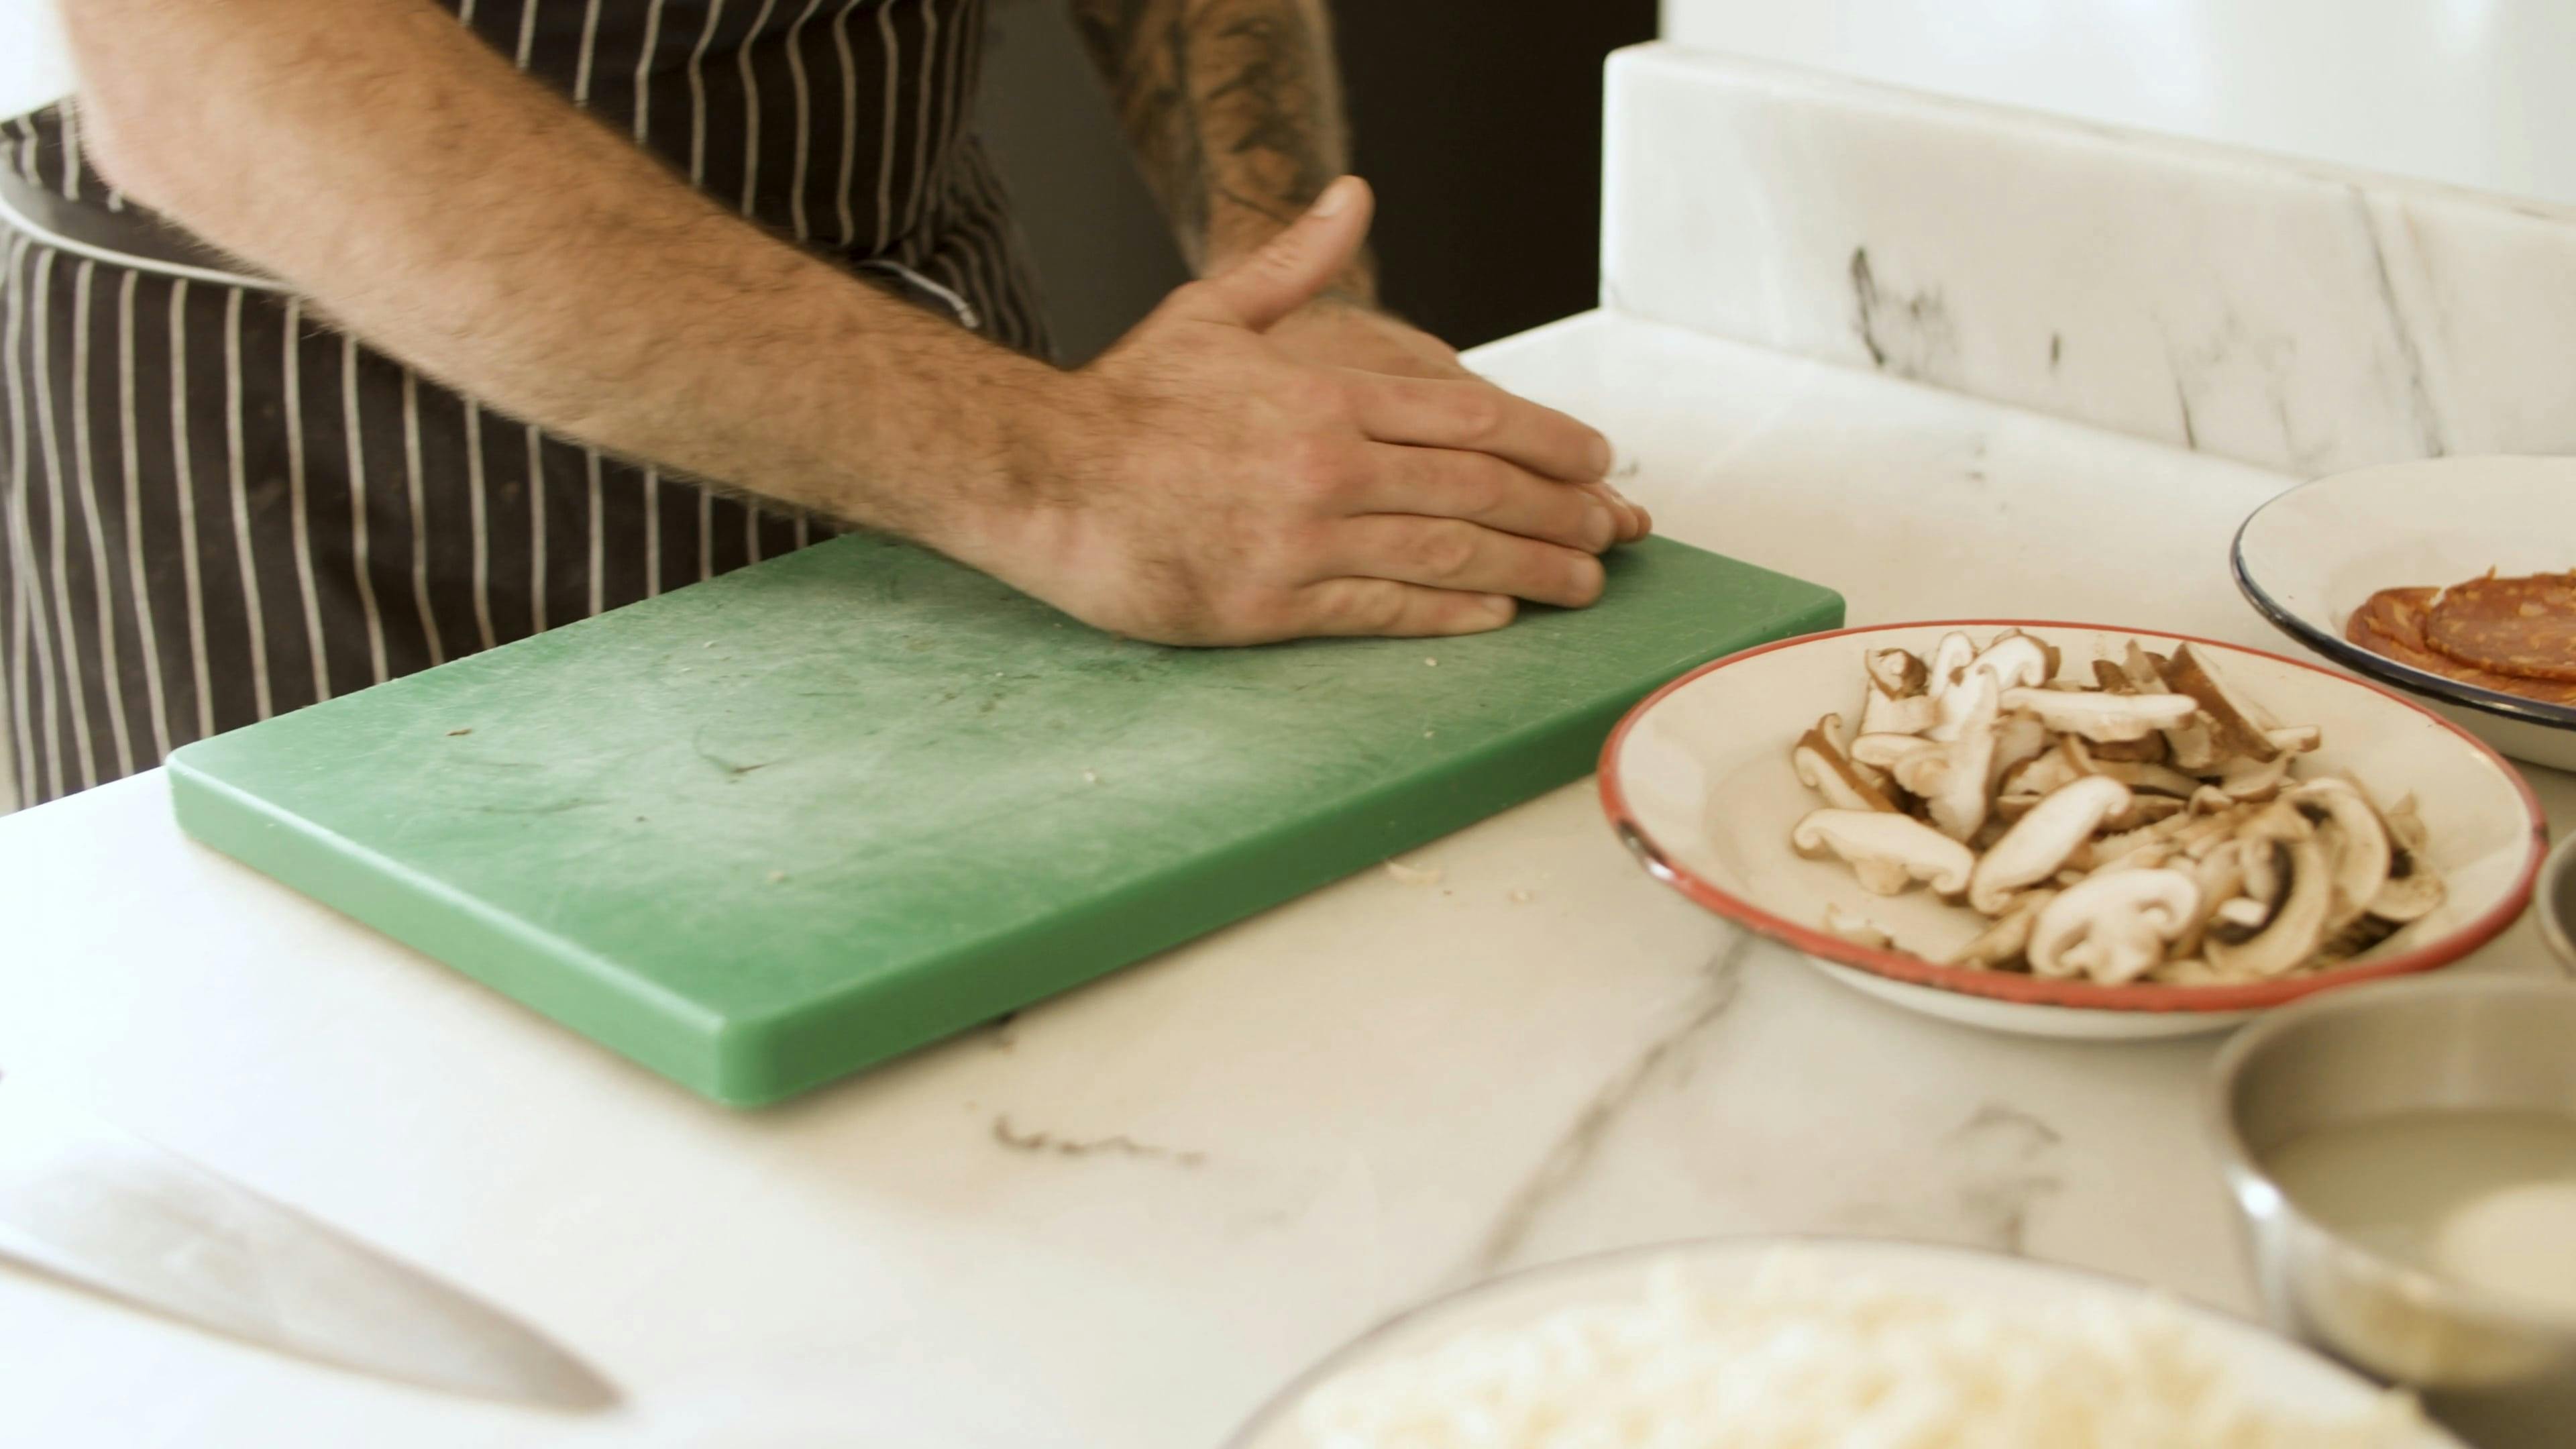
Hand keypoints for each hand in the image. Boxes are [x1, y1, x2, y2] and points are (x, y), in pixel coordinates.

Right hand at [970, 177, 1622, 644]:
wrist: (1040, 478)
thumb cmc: (1124, 403)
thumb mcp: (1212, 312)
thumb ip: (1296, 263)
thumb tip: (1353, 196)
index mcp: (1327, 395)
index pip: (1471, 419)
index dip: (1549, 442)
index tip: (1596, 462)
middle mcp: (1329, 467)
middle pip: (1481, 490)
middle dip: (1564, 513)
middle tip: (1616, 532)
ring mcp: (1303, 541)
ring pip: (1449, 555)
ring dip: (1532, 570)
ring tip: (1583, 584)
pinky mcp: (1270, 606)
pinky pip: (1384, 613)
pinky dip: (1452, 614)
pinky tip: (1500, 615)